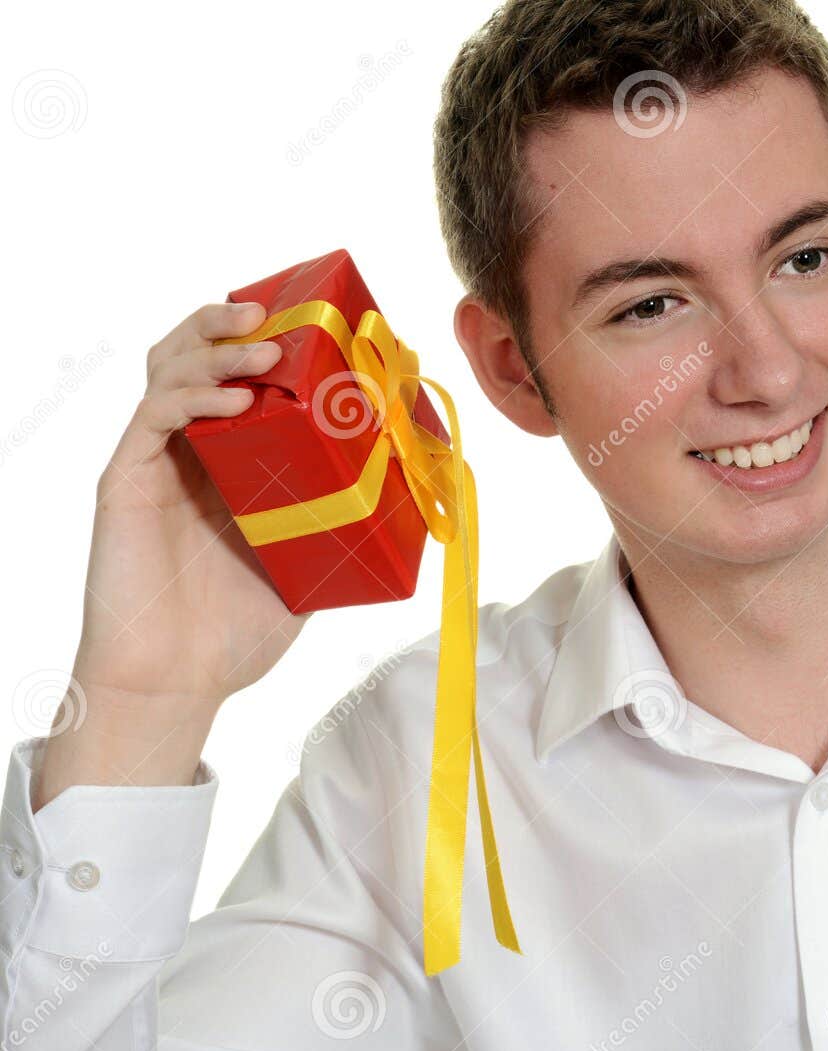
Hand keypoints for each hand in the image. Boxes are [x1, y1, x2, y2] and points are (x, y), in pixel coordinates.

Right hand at [37, 302, 308, 805]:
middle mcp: (195, 449)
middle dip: (239, 325)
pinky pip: (155, 416)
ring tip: (261, 344)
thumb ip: (346, 531)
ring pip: (172, 369)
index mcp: (239, 462)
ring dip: (216, 347)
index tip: (330, 331)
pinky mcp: (128, 479)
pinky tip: (233, 404)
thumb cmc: (239, 631)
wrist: (177, 683)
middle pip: (203, 355)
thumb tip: (424, 508)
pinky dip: (193, 398)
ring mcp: (159, 460)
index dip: (283, 346)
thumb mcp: (314, 570)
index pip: (252, 380)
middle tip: (276, 315)